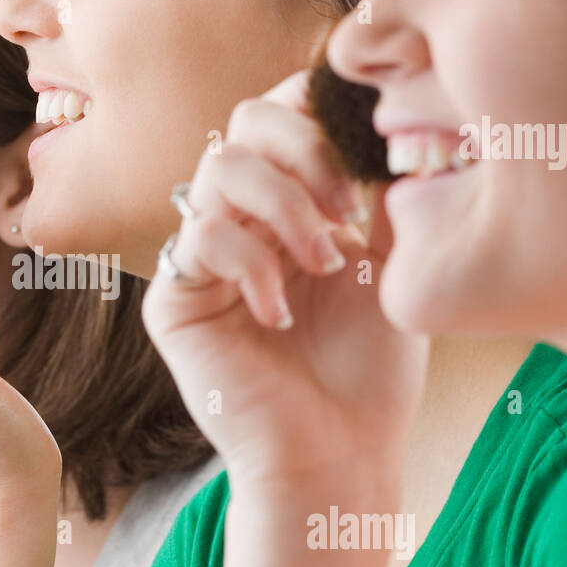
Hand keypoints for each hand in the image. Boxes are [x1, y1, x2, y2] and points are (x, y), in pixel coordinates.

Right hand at [142, 70, 427, 486]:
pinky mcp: (173, 298)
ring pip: (220, 167)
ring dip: (286, 206)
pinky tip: (280, 312)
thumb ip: (380, 189)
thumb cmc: (370, 368)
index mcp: (288, 201)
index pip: (283, 115)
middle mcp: (238, 218)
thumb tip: (393, 118)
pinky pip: (200, 236)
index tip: (371, 159)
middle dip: (307, 151)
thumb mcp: (392, 262)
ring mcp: (200, 255)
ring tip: (326, 265)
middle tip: (349, 211)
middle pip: (245, 121)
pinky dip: (253, 264)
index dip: (320, 114)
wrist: (339, 452)